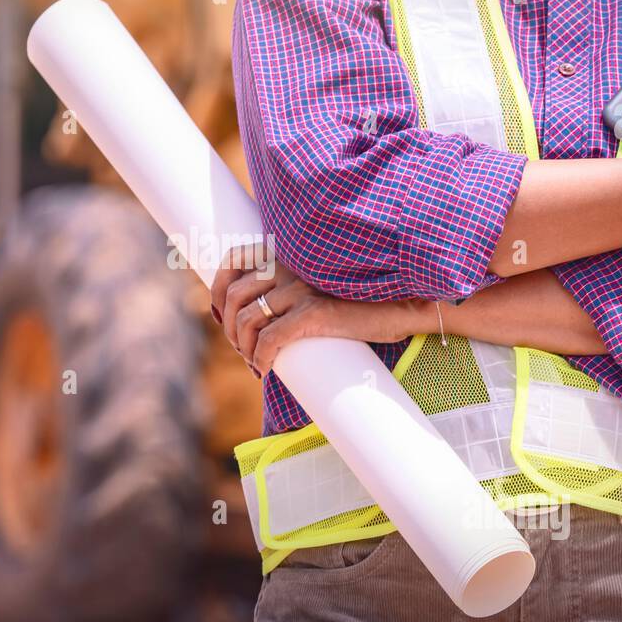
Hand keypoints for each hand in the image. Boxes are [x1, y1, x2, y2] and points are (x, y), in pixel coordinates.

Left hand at [209, 243, 418, 375]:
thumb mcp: (320, 282)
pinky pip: (269, 340)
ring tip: (256, 362)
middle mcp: (290, 264)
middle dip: (231, 329)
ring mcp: (300, 288)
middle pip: (234, 297)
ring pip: (248, 321)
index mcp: (289, 251)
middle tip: (244, 350)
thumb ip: (293, 285)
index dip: (218, 291)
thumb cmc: (362, 299)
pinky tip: (265, 369)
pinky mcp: (313, 313)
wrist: (403, 305)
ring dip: (244, 348)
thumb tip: (259, 310)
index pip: (234, 259)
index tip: (223, 318)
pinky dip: (260, 359)